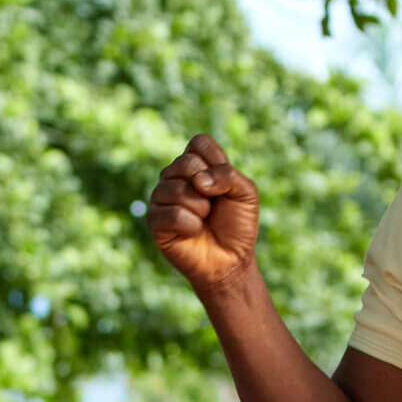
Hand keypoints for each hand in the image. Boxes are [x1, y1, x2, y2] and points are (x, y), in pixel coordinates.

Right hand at [145, 134, 261, 291]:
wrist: (230, 259)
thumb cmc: (237, 225)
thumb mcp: (246, 194)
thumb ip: (229, 175)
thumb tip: (198, 181)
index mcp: (196, 165)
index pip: (198, 142)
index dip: (215, 161)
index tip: (224, 183)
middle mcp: (174, 177)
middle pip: (185, 162)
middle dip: (208, 187)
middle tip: (213, 205)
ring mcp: (161, 197)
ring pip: (176, 188)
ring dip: (200, 208)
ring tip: (204, 219)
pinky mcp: (154, 220)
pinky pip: (170, 213)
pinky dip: (190, 224)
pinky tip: (194, 231)